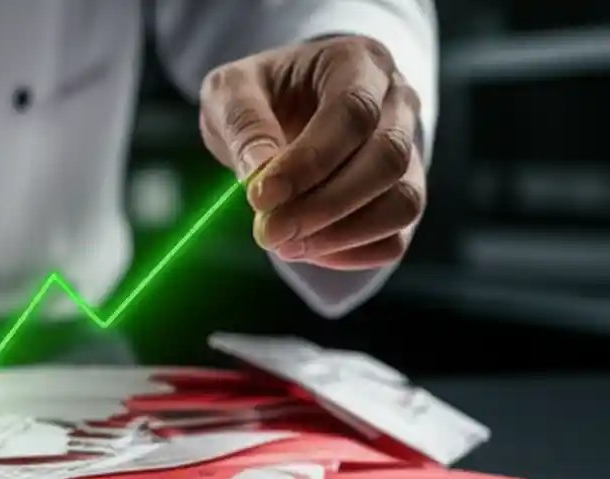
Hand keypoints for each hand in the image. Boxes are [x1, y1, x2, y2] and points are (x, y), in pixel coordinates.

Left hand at [199, 35, 424, 269]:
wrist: (280, 107)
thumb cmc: (258, 95)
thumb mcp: (231, 93)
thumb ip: (244, 125)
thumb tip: (260, 173)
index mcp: (357, 62)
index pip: (352, 112)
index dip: (310, 161)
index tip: (260, 196)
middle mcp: (397, 102)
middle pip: (387, 159)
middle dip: (324, 205)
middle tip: (268, 232)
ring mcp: (409, 150)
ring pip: (403, 202)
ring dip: (341, 235)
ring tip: (285, 244)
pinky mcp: (402, 194)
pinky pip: (395, 236)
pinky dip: (352, 253)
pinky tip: (307, 250)